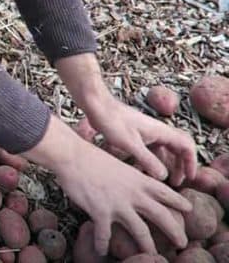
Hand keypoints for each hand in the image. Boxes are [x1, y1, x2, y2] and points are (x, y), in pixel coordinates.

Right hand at [23, 116, 191, 255]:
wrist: (73, 156)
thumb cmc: (91, 157)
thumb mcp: (118, 165)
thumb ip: (129, 178)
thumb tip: (132, 186)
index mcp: (138, 179)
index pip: (165, 192)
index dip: (179, 202)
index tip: (188, 209)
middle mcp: (133, 194)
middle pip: (162, 216)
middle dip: (175, 231)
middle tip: (182, 242)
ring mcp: (118, 204)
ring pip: (140, 231)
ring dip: (148, 246)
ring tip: (152, 255)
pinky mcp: (101, 212)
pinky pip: (105, 234)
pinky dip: (103, 244)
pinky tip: (102, 251)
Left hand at [54, 53, 197, 185]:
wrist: (96, 105)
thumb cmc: (111, 121)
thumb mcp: (130, 144)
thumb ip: (147, 160)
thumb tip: (163, 177)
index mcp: (161, 131)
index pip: (186, 146)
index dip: (191, 162)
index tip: (190, 177)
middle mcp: (157, 131)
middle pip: (176, 149)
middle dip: (178, 166)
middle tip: (175, 183)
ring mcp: (146, 132)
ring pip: (161, 150)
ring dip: (162, 164)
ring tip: (158, 180)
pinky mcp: (134, 134)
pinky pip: (148, 149)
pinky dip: (147, 160)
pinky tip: (138, 170)